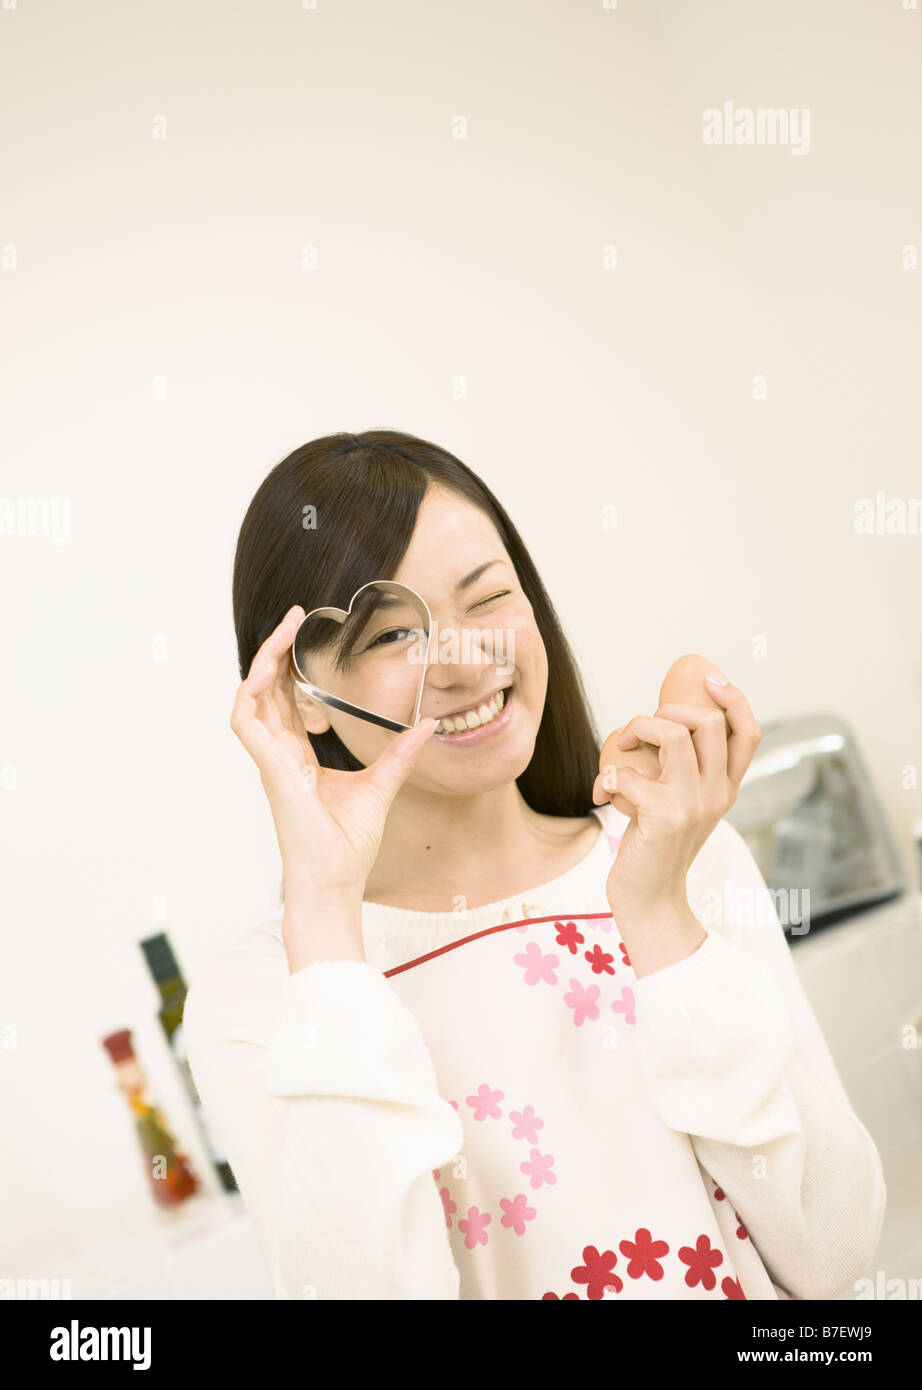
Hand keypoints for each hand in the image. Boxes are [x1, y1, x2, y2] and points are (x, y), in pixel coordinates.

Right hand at [229, 605, 438, 897]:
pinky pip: (245, 722)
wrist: (336, 880)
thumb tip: (427, 726)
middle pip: (266, 689)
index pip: (286, 700)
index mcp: (299, 756)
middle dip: (276, 650)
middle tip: (295, 616)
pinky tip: (267, 671)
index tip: (306, 635)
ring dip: (263, 660)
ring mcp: (270, 760)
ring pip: (250, 696)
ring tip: (283, 629)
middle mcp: (280, 753)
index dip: (291, 666)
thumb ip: (399, 753)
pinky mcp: (270, 768)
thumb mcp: (381, 786)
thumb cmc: (348, 844)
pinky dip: (250, 693)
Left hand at [594, 677, 761, 916]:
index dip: (734, 699)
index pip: (748, 732)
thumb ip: (683, 773)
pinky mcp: (665, 818)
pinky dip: (609, 775)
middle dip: (668, 710)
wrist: (649, 898)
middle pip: (709, 722)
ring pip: (675, 735)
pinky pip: (630, 774)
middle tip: (640, 730)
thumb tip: (661, 725)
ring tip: (620, 746)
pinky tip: (602, 791)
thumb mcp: (681, 806)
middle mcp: (718, 794)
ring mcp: (694, 805)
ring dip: (638, 728)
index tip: (710, 679)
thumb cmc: (655, 846)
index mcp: (726, 788)